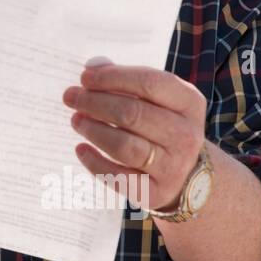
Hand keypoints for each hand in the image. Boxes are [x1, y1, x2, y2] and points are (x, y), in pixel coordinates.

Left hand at [61, 60, 207, 212]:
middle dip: (95, 102)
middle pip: (133, 114)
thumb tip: (93, 67)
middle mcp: (187, 135)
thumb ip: (125, 80)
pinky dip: (95, 162)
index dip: (113, 77)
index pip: (150, 83)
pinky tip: (81, 148)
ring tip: (76, 120)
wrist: (188, 176)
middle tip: (70, 97)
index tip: (85, 77)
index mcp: (190, 103)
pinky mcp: (156, 193)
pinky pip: (119, 177)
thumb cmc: (161, 126)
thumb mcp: (156, 100)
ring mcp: (174, 167)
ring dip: (93, 130)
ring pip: (124, 146)